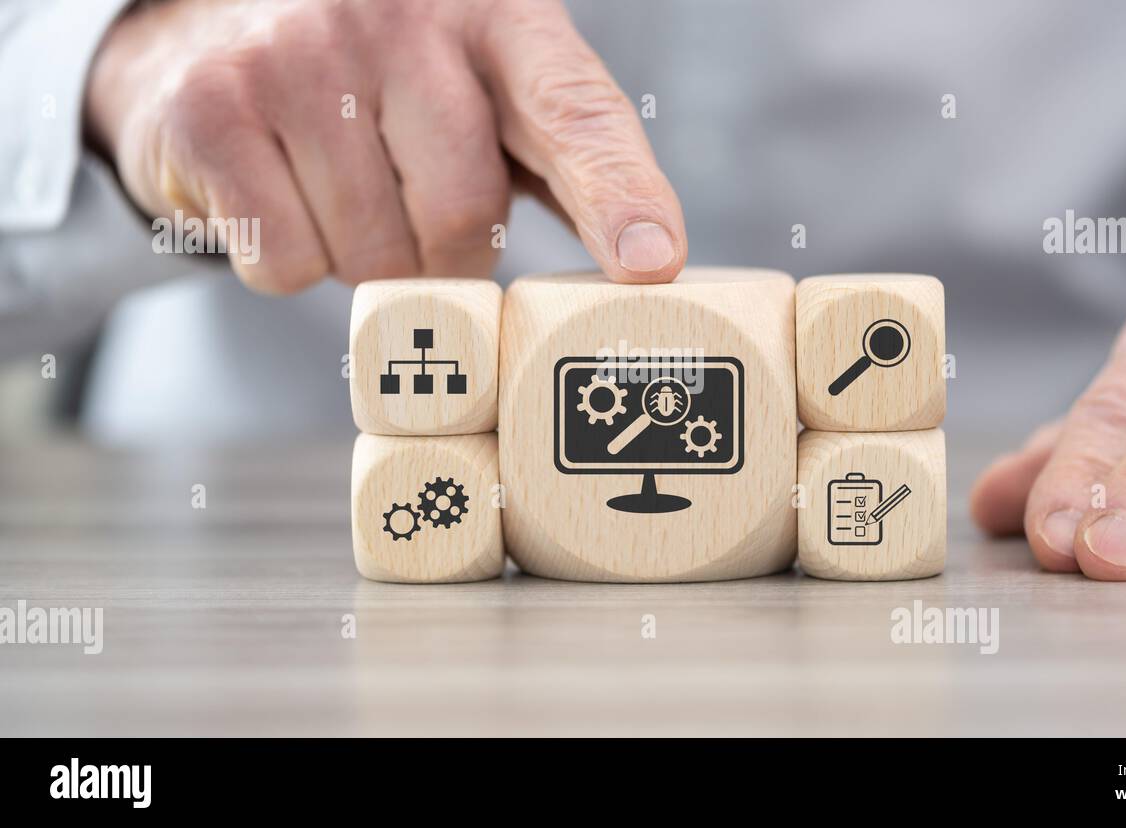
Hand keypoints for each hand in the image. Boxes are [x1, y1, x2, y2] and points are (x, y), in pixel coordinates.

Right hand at [85, 0, 685, 291]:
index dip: (618, 194)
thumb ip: (561, 160)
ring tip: (342, 190)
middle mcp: (398, 17)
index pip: (573, 113)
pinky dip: (293, 264)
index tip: (652, 265)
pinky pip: (287, 264)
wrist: (215, 34)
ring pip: (373, 254)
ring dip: (368, 261)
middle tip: (421, 222)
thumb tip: (647, 266)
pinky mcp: (213, 111)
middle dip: (449, 254)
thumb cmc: (387, 87)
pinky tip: (281, 198)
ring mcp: (297, 56)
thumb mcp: (486, 91)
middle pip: (464, 213)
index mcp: (496, 17)